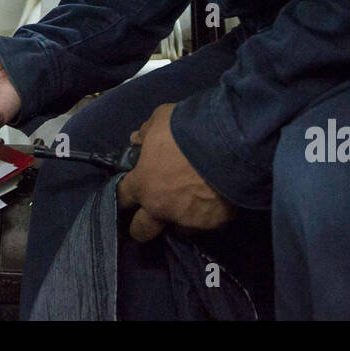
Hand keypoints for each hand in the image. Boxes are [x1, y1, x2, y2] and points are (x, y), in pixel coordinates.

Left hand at [116, 103, 236, 241]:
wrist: (227, 143)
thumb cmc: (186, 129)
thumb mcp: (160, 119)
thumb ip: (146, 133)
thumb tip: (136, 140)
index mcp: (142, 185)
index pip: (121, 197)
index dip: (124, 193)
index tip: (130, 190)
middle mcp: (160, 208)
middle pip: (140, 231)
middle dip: (141, 225)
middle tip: (151, 212)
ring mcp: (187, 220)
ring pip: (176, 230)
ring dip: (178, 219)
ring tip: (190, 203)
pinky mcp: (213, 223)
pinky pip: (206, 224)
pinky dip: (207, 215)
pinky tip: (215, 201)